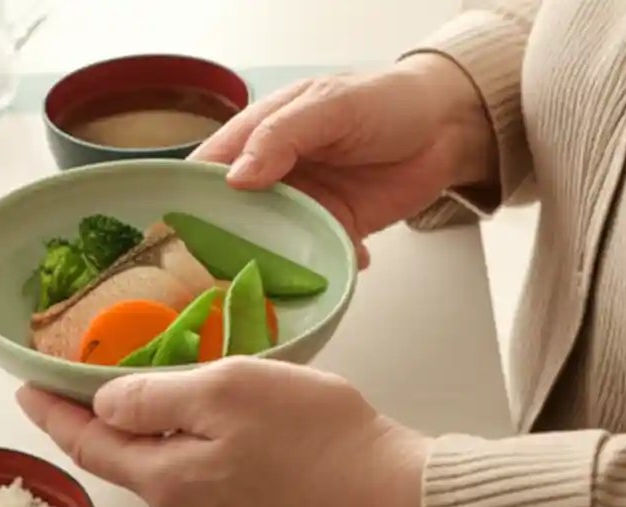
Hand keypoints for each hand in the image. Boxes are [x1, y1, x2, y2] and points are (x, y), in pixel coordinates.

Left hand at [16, 357, 433, 506]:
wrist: (390, 495)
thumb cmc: (312, 436)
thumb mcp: (224, 391)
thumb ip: (154, 397)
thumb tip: (106, 404)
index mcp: (165, 477)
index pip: (87, 444)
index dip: (50, 414)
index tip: (23, 387)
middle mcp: (184, 505)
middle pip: (120, 458)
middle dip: (90, 420)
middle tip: (72, 379)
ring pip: (160, 464)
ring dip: (136, 428)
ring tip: (129, 387)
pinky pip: (196, 470)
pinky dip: (177, 438)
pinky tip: (194, 414)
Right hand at [191, 54, 496, 267]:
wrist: (447, 127)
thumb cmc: (386, 101)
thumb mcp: (330, 106)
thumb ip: (282, 136)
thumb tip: (236, 177)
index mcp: (259, 135)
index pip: (208, 169)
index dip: (188, 199)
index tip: (178, 234)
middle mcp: (273, 176)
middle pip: (231, 218)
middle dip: (224, 247)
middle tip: (221, 275)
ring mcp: (302, 207)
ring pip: (269, 246)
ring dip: (272, 266)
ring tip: (272, 286)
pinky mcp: (333, 231)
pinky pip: (315, 260)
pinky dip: (322, 270)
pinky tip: (336, 270)